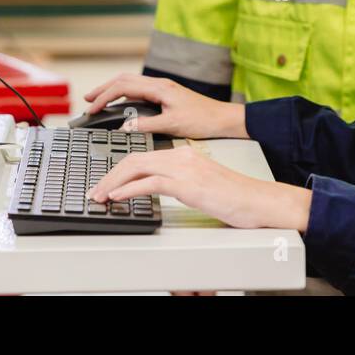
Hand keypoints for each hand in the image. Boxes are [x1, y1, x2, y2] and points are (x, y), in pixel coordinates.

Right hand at [83, 73, 245, 139]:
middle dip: (103, 89)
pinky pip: (139, 89)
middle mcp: (159, 84)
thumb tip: (125, 126)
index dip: (104, 97)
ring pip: (130, 83)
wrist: (222, 118)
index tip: (92, 108)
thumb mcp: (172, 125)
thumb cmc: (202, 120)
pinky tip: (120, 104)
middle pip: (123, 80)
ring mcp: (162, 87)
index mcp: (159, 88)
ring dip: (113, 90)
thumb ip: (146, 124)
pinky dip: (124, 94)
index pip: (123, 87)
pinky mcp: (165, 93)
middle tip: (88, 100)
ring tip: (99, 100)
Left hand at [87, 146, 311, 230]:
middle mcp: (181, 155)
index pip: (142, 157)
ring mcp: (184, 168)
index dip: (118, 171)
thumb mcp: (200, 186)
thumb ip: (178, 183)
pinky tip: (118, 198)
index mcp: (182, 154)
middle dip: (109, 176)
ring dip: (112, 183)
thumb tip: (155, 190)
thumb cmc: (235, 197)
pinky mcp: (188, 184)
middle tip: (95, 191)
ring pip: (136, 167)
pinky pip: (149, 183)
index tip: (105, 185)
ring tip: (100, 196)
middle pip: (133, 159)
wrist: (260, 201)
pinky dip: (128, 190)